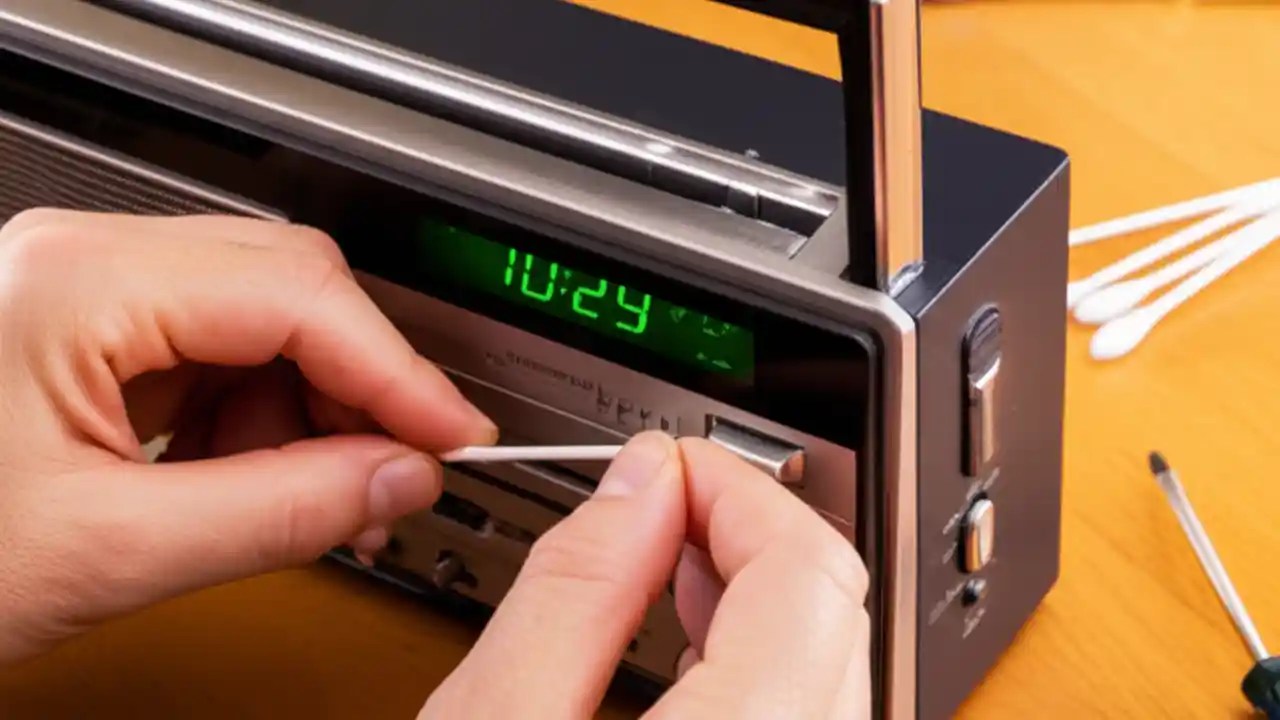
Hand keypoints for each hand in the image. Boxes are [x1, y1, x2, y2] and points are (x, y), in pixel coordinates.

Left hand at [0, 209, 495, 662]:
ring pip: (267, 320)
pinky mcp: (91, 331)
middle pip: (293, 290)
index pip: (301, 297)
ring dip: (312, 410)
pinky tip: (259, 481)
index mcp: (79, 281)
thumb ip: (280, 511)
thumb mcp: (107, 549)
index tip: (454, 436)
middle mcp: (85, 259)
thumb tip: (400, 476)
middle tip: (398, 468)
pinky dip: (261, 419)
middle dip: (359, 387)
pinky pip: (220, 352)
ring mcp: (87, 289)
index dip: (398, 373)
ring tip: (319, 497)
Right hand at [420, 432, 870, 718]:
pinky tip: (691, 638)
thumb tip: (635, 481)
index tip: (661, 466)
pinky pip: (813, 704)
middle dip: (744, 525)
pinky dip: (761, 650)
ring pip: (832, 650)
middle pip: (833, 598)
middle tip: (654, 504)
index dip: (731, 483)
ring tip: (664, 561)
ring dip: (755, 585)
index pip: (806, 563)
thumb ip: (572, 588)